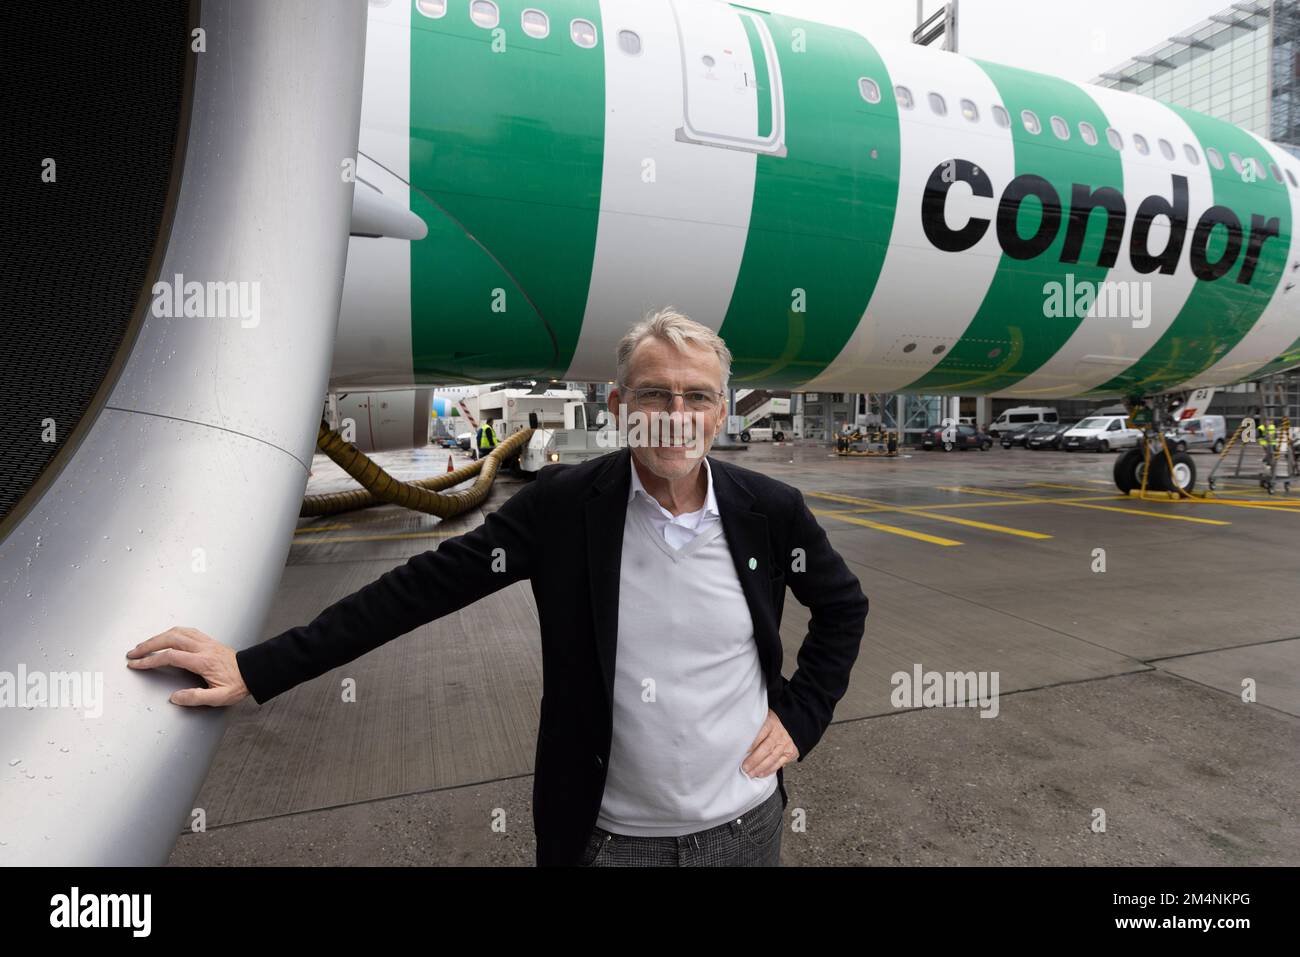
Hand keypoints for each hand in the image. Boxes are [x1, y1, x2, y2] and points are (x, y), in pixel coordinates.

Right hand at [126, 626, 249, 706]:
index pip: (171, 656)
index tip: (137, 664)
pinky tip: (165, 637)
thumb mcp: (220, 697)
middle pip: (170, 639)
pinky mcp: (208, 640)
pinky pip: (187, 631)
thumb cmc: (239, 684)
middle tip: (133, 653)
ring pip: (177, 632)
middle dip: (148, 645)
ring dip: (158, 637)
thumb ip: (197, 697)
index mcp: (203, 661)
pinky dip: (171, 632)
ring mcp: (206, 641)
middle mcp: (203, 648)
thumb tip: (176, 697)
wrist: (254, 671)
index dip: (151, 660)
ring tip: (144, 645)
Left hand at [741, 708, 798, 777]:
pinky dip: (769, 770)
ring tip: (750, 773)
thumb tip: (738, 738)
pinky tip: (760, 774)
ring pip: (772, 758)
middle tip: (744, 767)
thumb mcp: (763, 718)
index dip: (751, 744)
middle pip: (766, 748)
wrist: (791, 725)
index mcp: (771, 723)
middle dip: (754, 760)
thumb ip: (754, 727)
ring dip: (760, 768)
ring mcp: (785, 744)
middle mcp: (778, 734)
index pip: (760, 734)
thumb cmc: (772, 723)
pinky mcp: (789, 753)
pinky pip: (778, 764)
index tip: (741, 751)